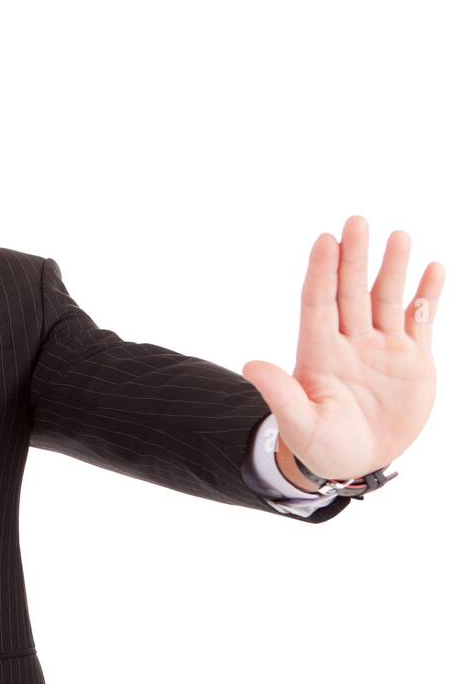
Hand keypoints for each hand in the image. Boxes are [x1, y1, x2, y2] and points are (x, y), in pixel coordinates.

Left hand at [242, 216, 442, 481]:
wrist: (358, 462)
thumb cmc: (321, 445)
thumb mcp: (299, 423)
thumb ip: (280, 394)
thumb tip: (249, 366)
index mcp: (319, 352)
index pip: (319, 302)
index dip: (322, 272)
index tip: (324, 240)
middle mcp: (350, 341)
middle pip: (352, 291)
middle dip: (354, 257)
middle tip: (356, 220)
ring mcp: (382, 348)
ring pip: (387, 298)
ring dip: (393, 268)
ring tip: (397, 235)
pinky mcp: (413, 360)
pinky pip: (422, 320)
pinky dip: (428, 296)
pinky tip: (434, 269)